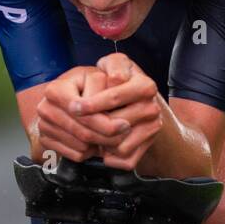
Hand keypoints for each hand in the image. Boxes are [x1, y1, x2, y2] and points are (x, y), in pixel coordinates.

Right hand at [34, 66, 131, 162]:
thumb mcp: (97, 80)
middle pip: (82, 132)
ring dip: (100, 144)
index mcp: (55, 90)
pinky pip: (74, 154)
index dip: (106, 121)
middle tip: (124, 135)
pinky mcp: (46, 141)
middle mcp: (44, 108)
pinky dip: (89, 151)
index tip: (125, 123)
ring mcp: (43, 126)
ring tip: (110, 135)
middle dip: (107, 136)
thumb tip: (117, 104)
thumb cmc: (87, 86)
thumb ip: (106, 90)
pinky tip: (94, 140)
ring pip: (81, 145)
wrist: (68, 96)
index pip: (83, 113)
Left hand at [69, 53, 164, 170]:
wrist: (136, 98)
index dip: (91, 103)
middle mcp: (152, 108)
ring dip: (100, 144)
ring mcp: (152, 128)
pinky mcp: (149, 144)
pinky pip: (126, 159)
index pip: (115, 97)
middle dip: (92, 127)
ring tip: (89, 134)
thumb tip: (115, 78)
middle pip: (116, 125)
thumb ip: (114, 66)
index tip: (72, 107)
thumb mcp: (116, 64)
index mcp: (145, 86)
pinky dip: (110, 157)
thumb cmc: (119, 78)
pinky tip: (102, 146)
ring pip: (120, 145)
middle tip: (74, 125)